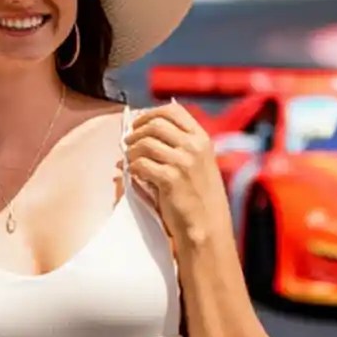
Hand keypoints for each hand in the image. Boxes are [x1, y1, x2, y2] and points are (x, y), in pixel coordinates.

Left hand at [124, 102, 232, 251]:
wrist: (208, 226)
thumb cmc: (199, 196)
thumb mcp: (198, 163)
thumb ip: (177, 146)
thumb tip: (138, 133)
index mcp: (202, 139)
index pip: (173, 110)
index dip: (150, 113)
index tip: (137, 123)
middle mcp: (194, 146)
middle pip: (155, 123)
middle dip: (136, 132)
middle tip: (128, 143)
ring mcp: (183, 162)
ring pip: (144, 143)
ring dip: (131, 152)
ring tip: (130, 161)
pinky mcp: (170, 179)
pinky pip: (140, 164)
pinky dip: (133, 168)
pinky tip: (135, 175)